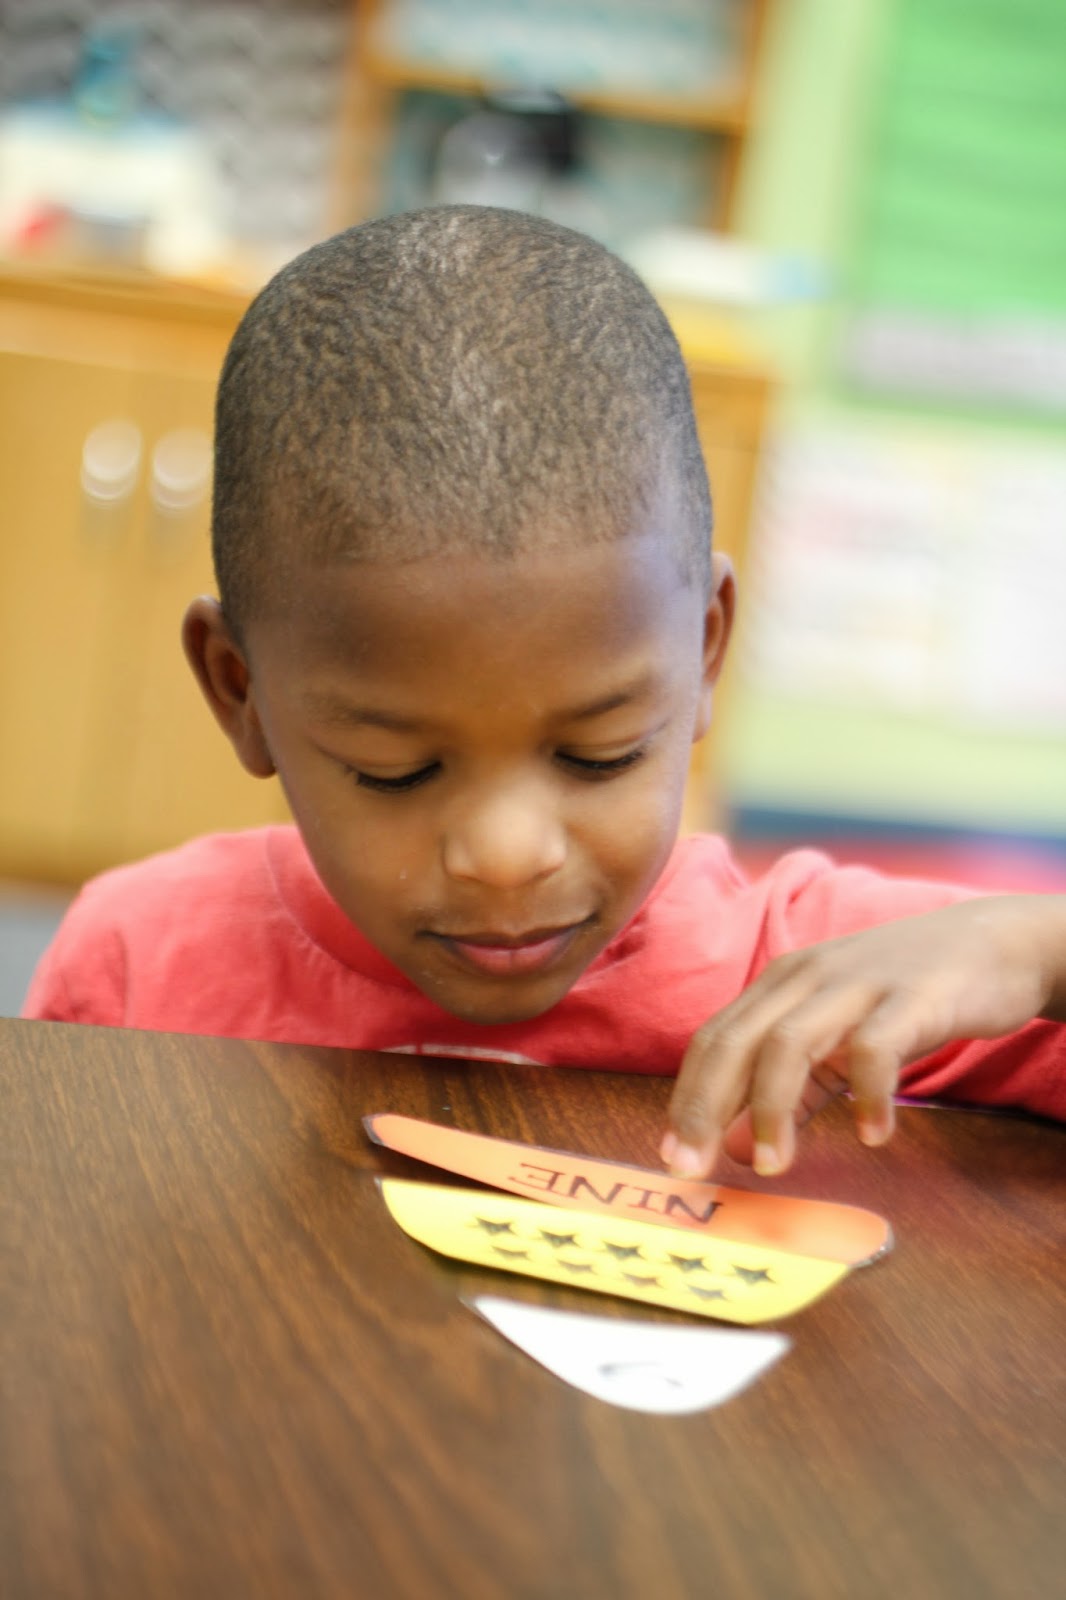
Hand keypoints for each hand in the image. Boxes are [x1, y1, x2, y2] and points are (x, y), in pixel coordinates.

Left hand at [661, 894, 1065, 1179]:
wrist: (995, 942)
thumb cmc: (907, 995)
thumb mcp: (840, 1036)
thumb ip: (796, 1090)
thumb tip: (738, 1146)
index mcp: (782, 984)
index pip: (714, 1040)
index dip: (686, 1099)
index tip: (671, 1158)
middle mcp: (807, 977)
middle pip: (736, 1041)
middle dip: (705, 1107)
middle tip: (692, 1168)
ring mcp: (857, 983)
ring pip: (789, 1043)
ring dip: (772, 1109)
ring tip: (773, 1165)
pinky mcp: (912, 996)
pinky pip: (875, 1047)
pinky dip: (867, 1095)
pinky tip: (874, 1134)